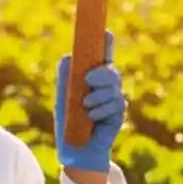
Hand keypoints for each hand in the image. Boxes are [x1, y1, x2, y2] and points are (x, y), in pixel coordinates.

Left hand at [54, 30, 126, 172]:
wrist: (76, 151)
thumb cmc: (68, 124)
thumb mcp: (63, 99)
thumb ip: (65, 78)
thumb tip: (67, 57)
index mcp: (91, 79)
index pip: (101, 57)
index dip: (106, 44)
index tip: (105, 32)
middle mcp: (105, 86)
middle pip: (110, 70)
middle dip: (101, 73)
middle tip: (88, 79)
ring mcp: (114, 98)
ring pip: (114, 86)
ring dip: (98, 95)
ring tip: (86, 107)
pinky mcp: (119, 113)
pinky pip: (116, 103)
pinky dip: (102, 109)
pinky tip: (92, 118)